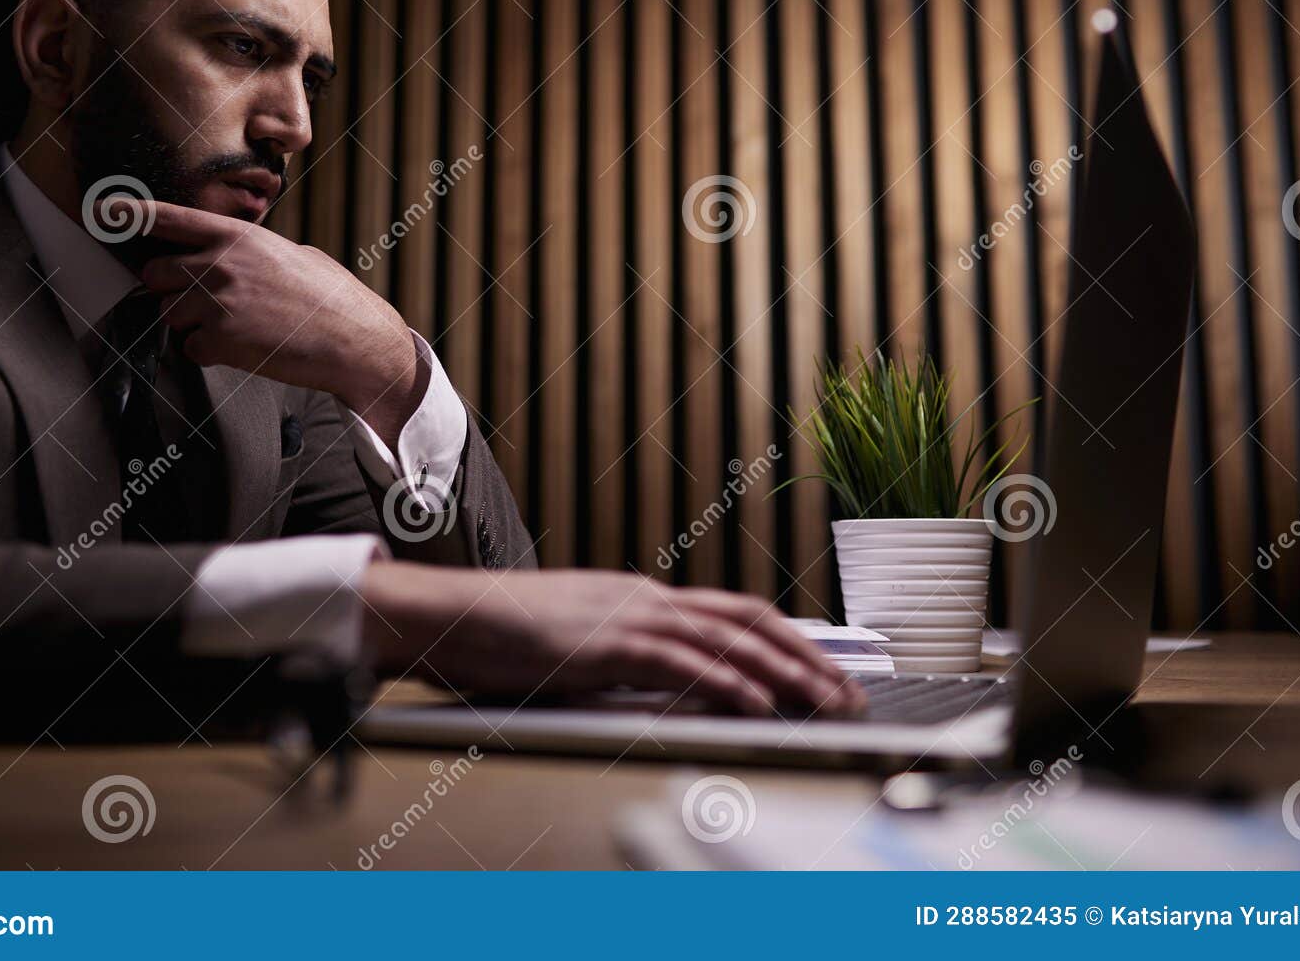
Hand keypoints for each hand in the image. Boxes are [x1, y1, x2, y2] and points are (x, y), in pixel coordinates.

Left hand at [138, 201, 424, 443]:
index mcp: (237, 236)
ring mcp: (216, 302)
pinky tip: (245, 348)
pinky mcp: (219, 340)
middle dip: (168, 290)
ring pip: (170, 316)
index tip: (104, 210)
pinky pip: (191, 349)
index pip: (169, 219)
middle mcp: (219, 264)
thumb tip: (225, 257)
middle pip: (154, 275)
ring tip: (237, 327)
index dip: (130, 214)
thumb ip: (247, 252)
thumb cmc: (331, 297)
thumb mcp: (291, 254)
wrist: (353, 337)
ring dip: (193, 325)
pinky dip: (211, 353)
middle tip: (200, 302)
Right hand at [361, 563, 864, 717]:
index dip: (787, 641)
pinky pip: (683, 663)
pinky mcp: (607, 645)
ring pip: (729, 639)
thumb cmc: (500, 634)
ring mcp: (629, 618)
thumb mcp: (576, 639)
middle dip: (808, 657)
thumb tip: (659, 681)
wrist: (449, 614)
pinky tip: (759, 702)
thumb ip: (622, 654)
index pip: (734, 613)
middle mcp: (647, 600)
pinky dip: (728, 682)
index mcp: (641, 598)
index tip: (824, 670)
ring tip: (826, 702)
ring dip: (786, 672)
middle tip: (850, 694)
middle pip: (749, 620)